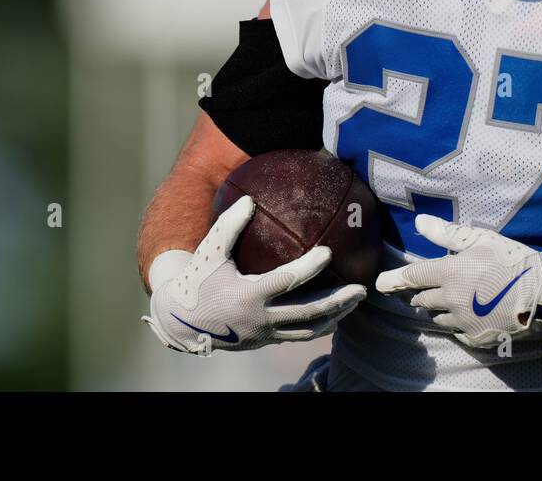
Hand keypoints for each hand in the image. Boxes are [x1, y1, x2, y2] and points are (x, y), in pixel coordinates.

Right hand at [142, 195, 366, 353]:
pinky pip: (296, 336)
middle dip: (338, 301)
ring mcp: (264, 334)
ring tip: (353, 305)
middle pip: (309, 312)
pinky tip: (330, 315)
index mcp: (249, 295)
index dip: (311, 267)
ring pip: (307, 330)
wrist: (180, 321)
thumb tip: (250, 199)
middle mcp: (261, 318)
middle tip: (362, 289)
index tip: (329, 253)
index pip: (288, 281)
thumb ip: (229, 226)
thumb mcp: (209, 251)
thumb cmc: (197, 280)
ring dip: (334, 317)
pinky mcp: (264, 342)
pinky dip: (316, 327)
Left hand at [375, 215, 541, 348]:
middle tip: (414, 290)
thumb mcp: (480, 239)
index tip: (380, 284)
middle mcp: (451, 301)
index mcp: (450, 274)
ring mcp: (464, 322)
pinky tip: (465, 313)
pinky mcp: (476, 337)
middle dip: (415, 295)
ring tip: (443, 300)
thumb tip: (420, 221)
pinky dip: (455, 322)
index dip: (394, 280)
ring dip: (434, 309)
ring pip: (436, 318)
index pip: (414, 278)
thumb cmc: (513, 259)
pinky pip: (456, 331)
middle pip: (421, 301)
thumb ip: (446, 234)